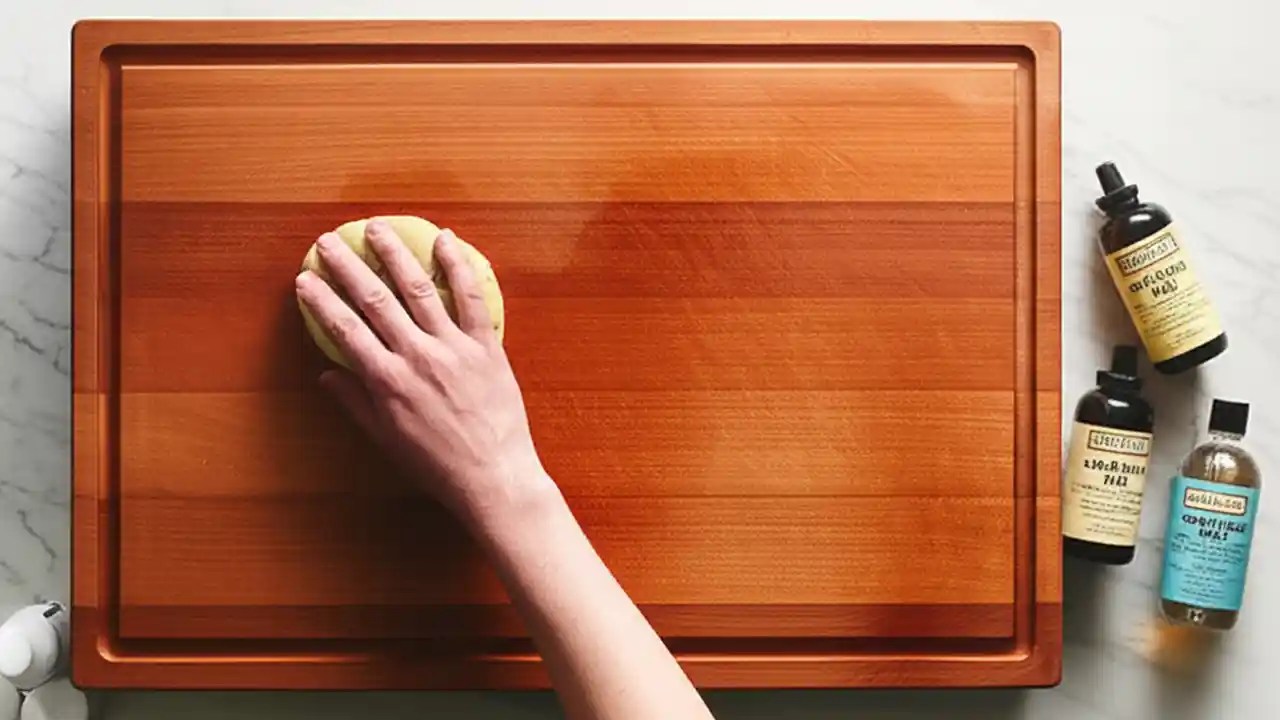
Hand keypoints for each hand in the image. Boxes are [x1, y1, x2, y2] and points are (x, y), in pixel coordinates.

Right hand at [295, 222, 552, 528]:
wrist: (493, 476)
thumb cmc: (436, 464)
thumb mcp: (386, 439)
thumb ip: (355, 402)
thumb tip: (326, 374)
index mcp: (386, 381)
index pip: (344, 329)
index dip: (321, 300)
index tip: (305, 278)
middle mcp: (416, 357)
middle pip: (375, 299)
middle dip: (348, 266)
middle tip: (329, 241)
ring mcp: (453, 348)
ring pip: (419, 289)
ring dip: (395, 254)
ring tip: (377, 228)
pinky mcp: (486, 346)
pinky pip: (472, 298)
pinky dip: (458, 266)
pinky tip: (445, 240)